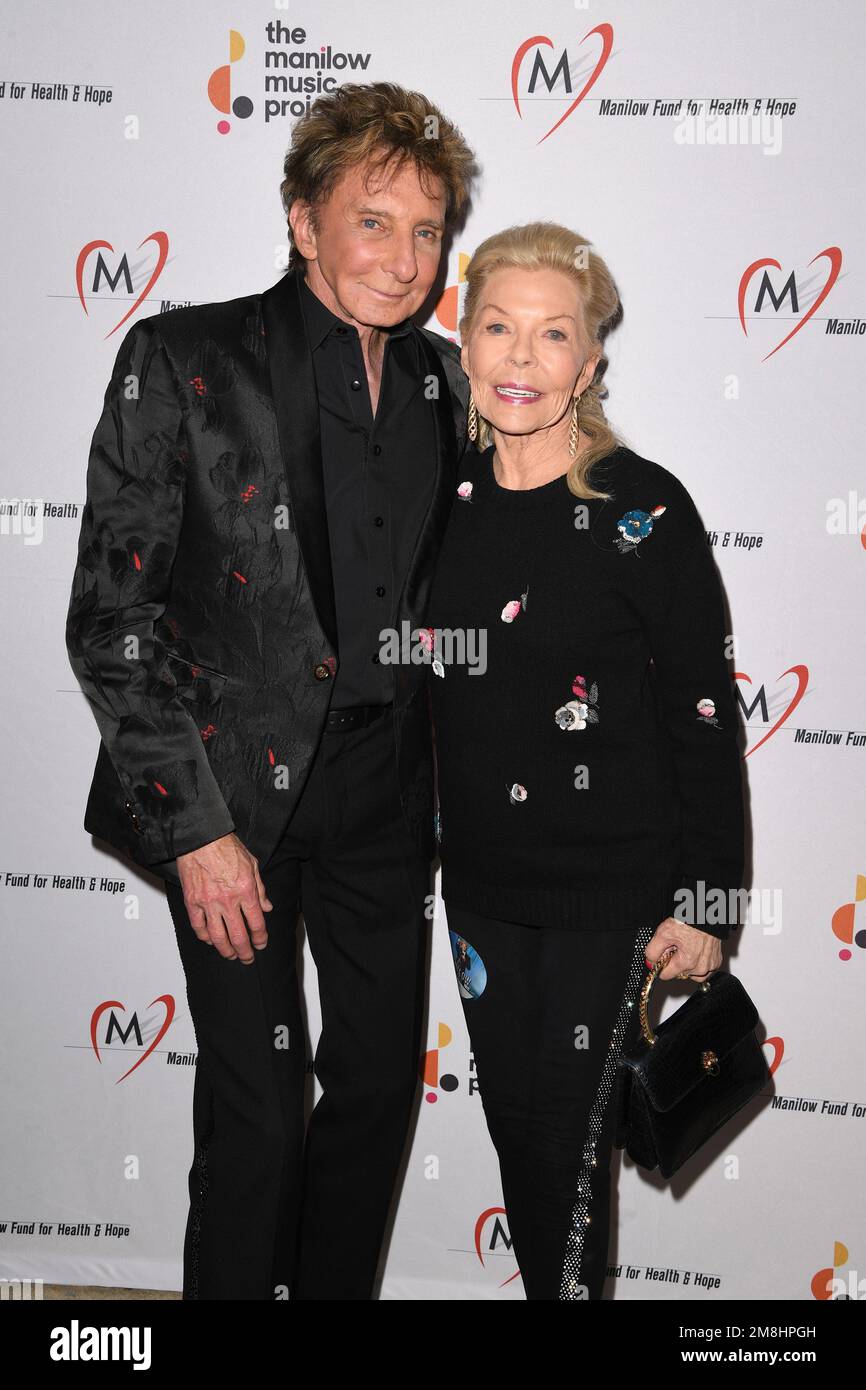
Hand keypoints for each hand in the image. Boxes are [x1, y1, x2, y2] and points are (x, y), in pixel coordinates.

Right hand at [176, 833, 272, 963]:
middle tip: (247, 958)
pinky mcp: (192, 902)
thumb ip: (260, 889)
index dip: (260, 938)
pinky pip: (198, 927)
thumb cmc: (226, 847)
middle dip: (245, 952)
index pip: (257, 923)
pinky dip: (205, 937)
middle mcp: (228, 900)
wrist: (201, 838)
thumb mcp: (252, 864)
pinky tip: (211, 940)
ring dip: (226, 950)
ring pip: (218, 937)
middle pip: (238, 936)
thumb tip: (267, 907)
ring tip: (231, 955)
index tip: (261, 944)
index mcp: (246, 891)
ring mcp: (208, 903)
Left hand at [644, 916, 722, 982]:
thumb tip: (651, 963)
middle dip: (674, 961)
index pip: (665, 975)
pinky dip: (698, 963)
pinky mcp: (717, 961)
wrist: (706, 913)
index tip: (664, 952)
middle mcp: (700, 968)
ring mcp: (710, 965)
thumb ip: (653, 951)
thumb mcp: (664, 932)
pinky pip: (703, 970)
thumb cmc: (689, 920)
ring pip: (691, 974)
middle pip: (678, 973)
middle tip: (676, 944)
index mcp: (687, 962)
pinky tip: (694, 950)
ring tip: (685, 947)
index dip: (661, 963)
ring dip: (686, 964)